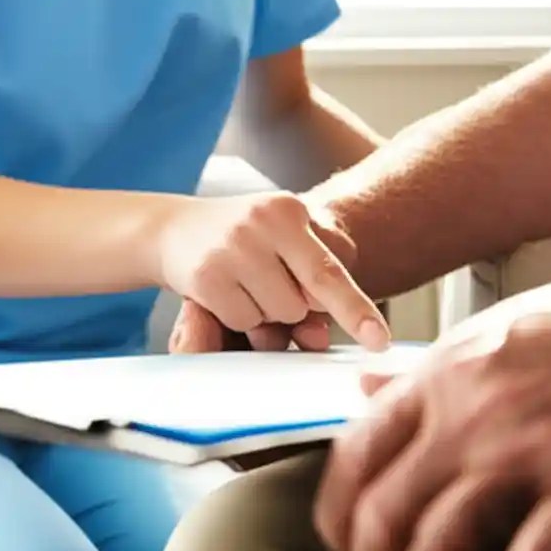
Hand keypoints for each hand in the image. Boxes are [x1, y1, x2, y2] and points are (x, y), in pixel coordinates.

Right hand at [157, 192, 388, 350]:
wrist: (171, 228)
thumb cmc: (242, 240)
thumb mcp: (283, 248)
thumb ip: (312, 289)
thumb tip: (318, 339)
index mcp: (290, 210)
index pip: (330, 270)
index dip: (357, 309)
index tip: (379, 340)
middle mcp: (262, 223)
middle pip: (304, 302)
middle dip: (292, 305)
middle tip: (267, 278)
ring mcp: (231, 248)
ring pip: (275, 314)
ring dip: (264, 311)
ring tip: (243, 281)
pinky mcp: (205, 276)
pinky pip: (242, 320)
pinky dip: (238, 315)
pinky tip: (223, 288)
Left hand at [313, 254, 550, 550]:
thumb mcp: (501, 325)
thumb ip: (430, 369)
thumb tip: (367, 389)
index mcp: (447, 370)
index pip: (356, 451)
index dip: (337, 510)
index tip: (343, 539)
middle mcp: (474, 410)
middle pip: (384, 508)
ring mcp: (530, 448)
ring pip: (438, 545)